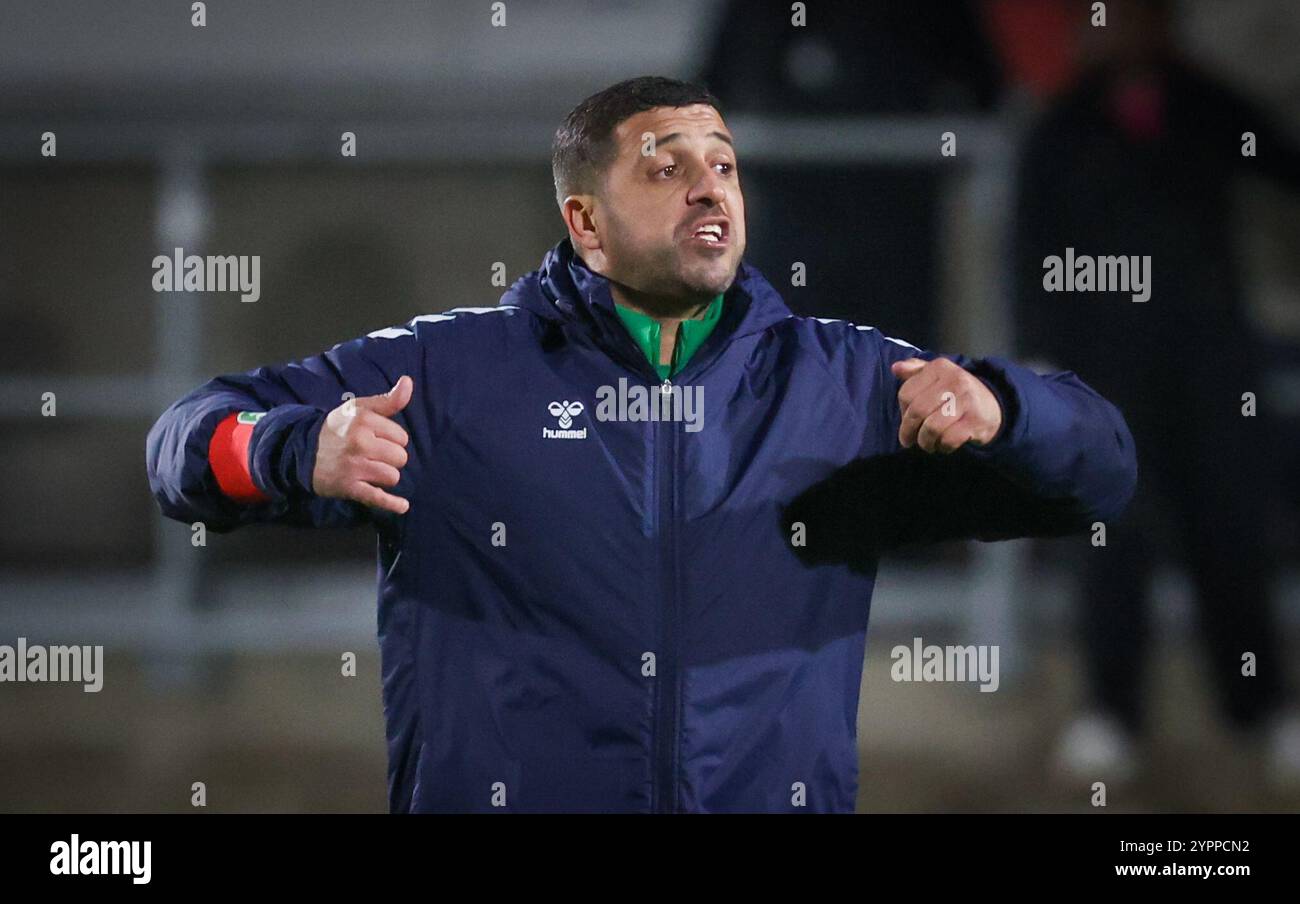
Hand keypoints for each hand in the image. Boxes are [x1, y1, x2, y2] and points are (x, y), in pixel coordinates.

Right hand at [312, 376, 412, 513]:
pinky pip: (378, 498)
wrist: (301, 451)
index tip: (377, 440)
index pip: (401, 437)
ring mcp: (354, 467)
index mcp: (364, 421)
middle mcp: (360, 443)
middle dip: (391, 458)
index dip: (392, 440)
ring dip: (386, 476)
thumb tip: (408, 382)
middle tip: (373, 456)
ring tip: (371, 470)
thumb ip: (387, 400)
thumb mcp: (359, 409)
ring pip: (392, 477)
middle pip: (400, 458)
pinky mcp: (349, 488)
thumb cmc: (337, 429)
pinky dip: (392, 504)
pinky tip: (403, 506)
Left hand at [890, 357, 1002, 453]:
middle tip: (908, 441)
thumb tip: (895, 368)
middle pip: (917, 411)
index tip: (906, 420)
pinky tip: (943, 445)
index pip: (906, 393)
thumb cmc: (956, 392)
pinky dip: (942, 447)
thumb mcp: (938, 376)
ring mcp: (967, 400)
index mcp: (940, 367)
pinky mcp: (975, 421)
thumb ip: (916, 371)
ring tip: (927, 444)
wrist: (995, 405)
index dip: (902, 412)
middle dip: (908, 431)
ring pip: (931, 428)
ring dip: (925, 442)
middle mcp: (954, 380)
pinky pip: (948, 439)